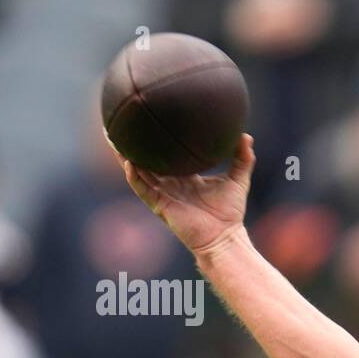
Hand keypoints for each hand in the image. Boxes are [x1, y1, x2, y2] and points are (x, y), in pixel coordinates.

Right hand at [113, 131, 255, 255]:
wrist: (224, 237)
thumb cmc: (231, 213)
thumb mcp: (238, 180)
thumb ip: (243, 158)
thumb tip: (246, 136)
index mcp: (185, 177)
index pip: (168, 155)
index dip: (159, 140)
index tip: (154, 120)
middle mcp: (170, 184)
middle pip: (147, 160)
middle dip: (134, 143)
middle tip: (124, 120)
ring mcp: (162, 194)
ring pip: (137, 171)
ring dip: (124, 156)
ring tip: (112, 136)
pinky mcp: (159, 205)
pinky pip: (142, 188)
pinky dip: (134, 176)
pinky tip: (128, 162)